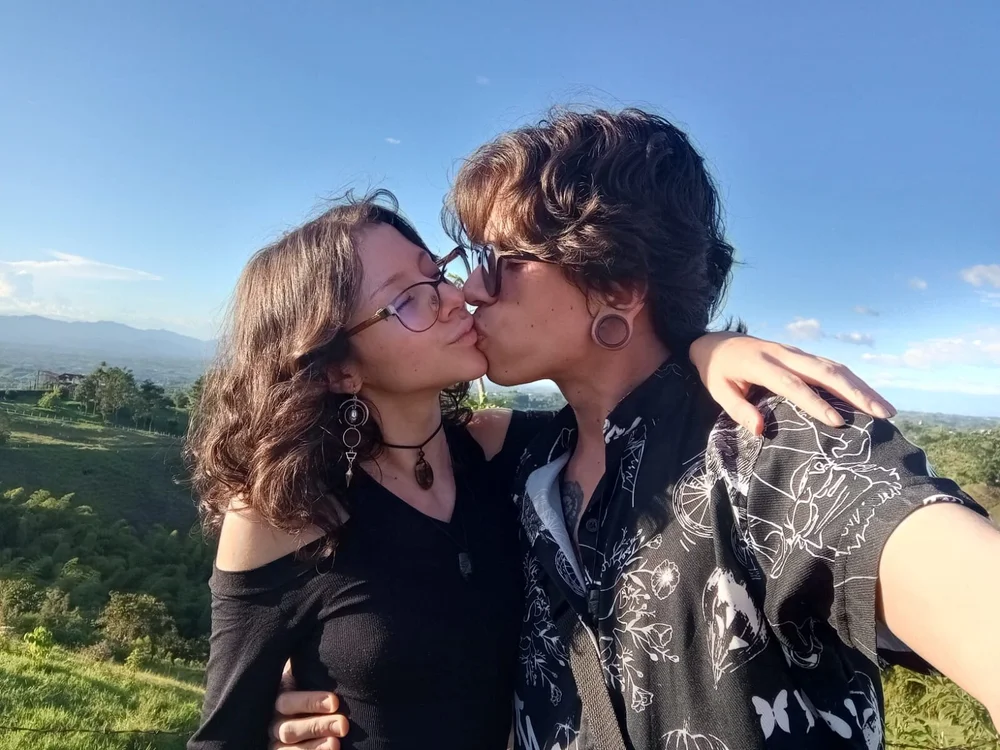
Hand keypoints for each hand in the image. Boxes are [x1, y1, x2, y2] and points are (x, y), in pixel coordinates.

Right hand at [269, 659, 348, 749]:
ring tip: (337, 742)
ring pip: (290, 746)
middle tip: (344, 723)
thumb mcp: (302, 668)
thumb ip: (305, 657)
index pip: (287, 701)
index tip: (335, 701)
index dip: (310, 702)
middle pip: (290, 727)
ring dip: (315, 745)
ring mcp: (273, 741)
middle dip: (318, 725)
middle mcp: (270, 720)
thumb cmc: (307, 679)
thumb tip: (321, 625)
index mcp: (275, 694)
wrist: (299, 705)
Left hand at [689, 332, 895, 434]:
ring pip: (835, 367)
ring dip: (862, 387)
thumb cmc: (718, 371)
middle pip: (824, 371)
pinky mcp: (802, 356)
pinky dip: (853, 381)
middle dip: (855, 393)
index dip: (815, 402)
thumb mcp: (718, 390)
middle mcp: (784, 355)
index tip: (837, 422)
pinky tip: (869, 398)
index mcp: (761, 364)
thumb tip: (760, 429)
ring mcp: (796, 353)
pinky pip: (831, 367)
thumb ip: (738, 409)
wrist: (717, 342)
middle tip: (881, 415)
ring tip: (886, 410)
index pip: (792, 384)